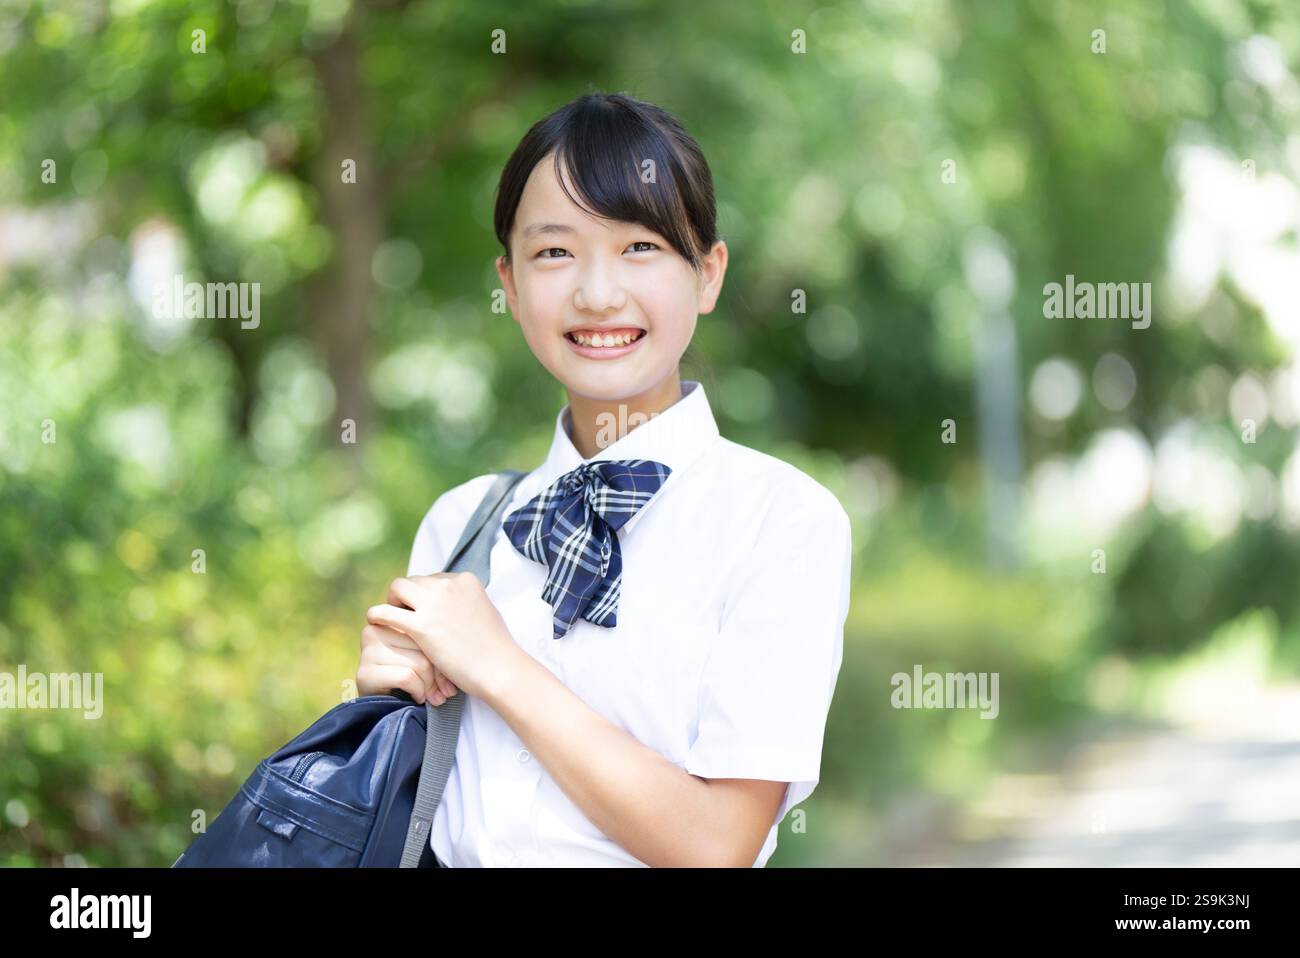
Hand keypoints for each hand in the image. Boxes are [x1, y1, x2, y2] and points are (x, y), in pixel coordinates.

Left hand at [365, 573, 521, 700]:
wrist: (498, 668)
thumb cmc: (495, 647)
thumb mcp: (484, 610)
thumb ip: (465, 601)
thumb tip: (451, 603)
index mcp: (465, 580)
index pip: (434, 578)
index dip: (425, 594)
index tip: (422, 608)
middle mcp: (448, 585)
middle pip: (415, 581)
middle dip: (408, 596)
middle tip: (405, 614)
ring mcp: (434, 604)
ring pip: (398, 588)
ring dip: (393, 600)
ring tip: (392, 618)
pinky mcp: (421, 626)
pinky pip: (387, 612)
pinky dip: (378, 614)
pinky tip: (375, 621)